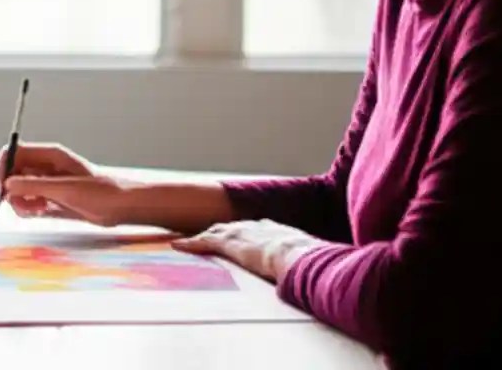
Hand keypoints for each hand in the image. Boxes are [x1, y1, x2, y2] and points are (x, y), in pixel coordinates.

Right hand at [0, 143, 128, 225]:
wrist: (120, 207)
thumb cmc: (102, 192)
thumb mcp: (65, 189)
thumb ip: (34, 186)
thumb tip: (8, 185)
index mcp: (50, 155)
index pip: (15, 152)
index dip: (4, 166)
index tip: (3, 185)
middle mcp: (46, 167)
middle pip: (13, 171)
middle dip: (10, 187)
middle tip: (16, 201)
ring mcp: (48, 183)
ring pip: (19, 189)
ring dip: (19, 201)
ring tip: (33, 209)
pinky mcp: (51, 199)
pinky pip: (29, 202)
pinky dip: (28, 208)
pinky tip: (39, 212)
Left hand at [172, 220, 324, 282]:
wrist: (297, 254)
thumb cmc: (309, 261)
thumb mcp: (309, 261)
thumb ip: (309, 265)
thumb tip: (323, 275)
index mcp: (276, 229)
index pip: (256, 227)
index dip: (246, 231)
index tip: (241, 233)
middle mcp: (256, 226)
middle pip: (232, 226)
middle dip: (220, 229)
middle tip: (211, 233)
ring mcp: (241, 232)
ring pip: (214, 231)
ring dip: (202, 236)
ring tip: (190, 240)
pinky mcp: (228, 243)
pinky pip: (203, 242)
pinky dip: (190, 243)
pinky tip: (177, 245)